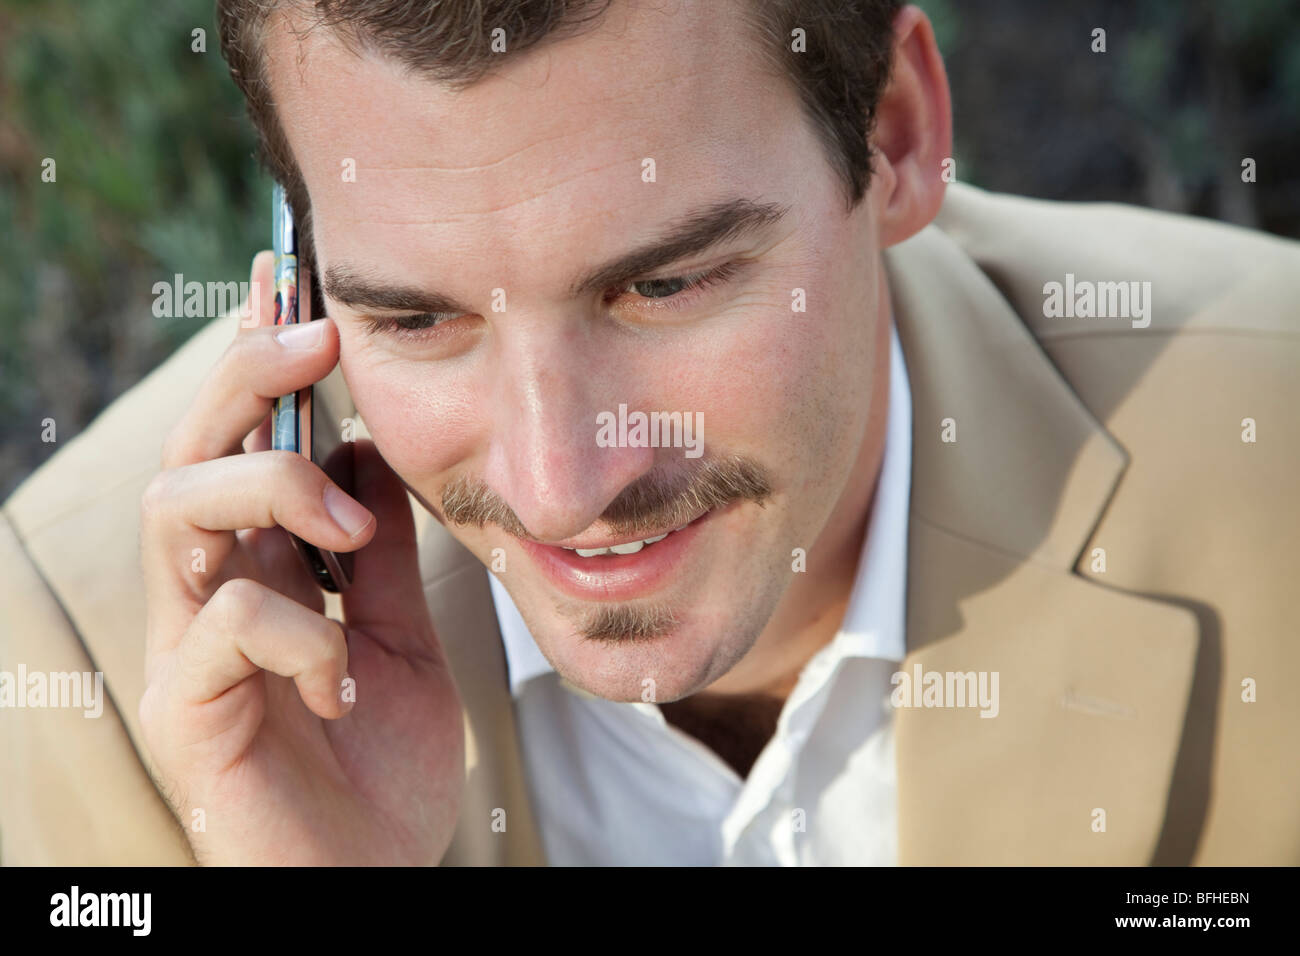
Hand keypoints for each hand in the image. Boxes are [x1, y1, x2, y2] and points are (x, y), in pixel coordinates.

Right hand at [138, 251, 463, 864]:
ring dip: (270, 493)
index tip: (282, 269)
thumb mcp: (403, 638)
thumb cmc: (380, 763)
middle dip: (245, 379)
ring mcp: (191, 652)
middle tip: (315, 338)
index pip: (243, 441)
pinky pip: (224, 626)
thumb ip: (383, 554)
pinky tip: (345, 681)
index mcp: (262, 568)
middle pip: (192, 452)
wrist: (372, 875)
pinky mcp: (189, 712)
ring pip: (178, 513)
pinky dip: (301, 633)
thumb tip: (372, 451)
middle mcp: (211, 594)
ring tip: (348, 531)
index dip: (254, 356)